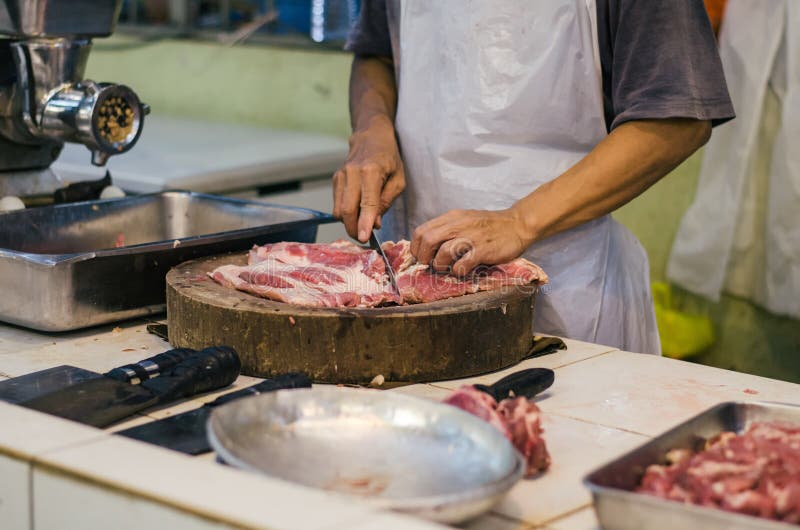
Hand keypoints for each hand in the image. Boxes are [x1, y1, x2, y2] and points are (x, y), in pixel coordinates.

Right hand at [332, 117, 405, 241]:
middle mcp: (352, 173)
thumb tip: (375, 223)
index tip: (364, 238)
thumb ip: (386, 202)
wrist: (371, 136)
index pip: (366, 204)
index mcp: (371, 172)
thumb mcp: (398, 179)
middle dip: (353, 229)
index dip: (364, 223)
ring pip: (338, 210)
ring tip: (361, 225)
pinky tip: (356, 213)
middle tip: (363, 238)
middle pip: (347, 210)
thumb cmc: (389, 158)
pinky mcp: (335, 179)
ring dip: (348, 223)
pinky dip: (345, 213)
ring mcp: (340, 176)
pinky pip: (336, 204)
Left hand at [411, 208, 533, 275]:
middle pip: (427, 240)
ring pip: (443, 252)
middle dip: (423, 257)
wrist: (518, 224)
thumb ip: (448, 230)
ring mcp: (471, 237)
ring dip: (440, 265)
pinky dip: (458, 271)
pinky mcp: (483, 250)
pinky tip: (463, 270)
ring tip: (447, 268)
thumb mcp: (465, 220)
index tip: (421, 257)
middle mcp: (459, 225)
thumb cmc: (490, 226)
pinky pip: (462, 264)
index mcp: (452, 217)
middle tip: (430, 265)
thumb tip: (428, 247)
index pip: (421, 231)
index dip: (416, 247)